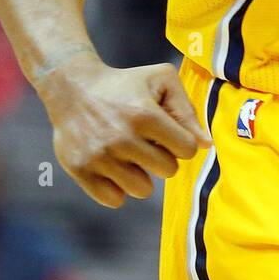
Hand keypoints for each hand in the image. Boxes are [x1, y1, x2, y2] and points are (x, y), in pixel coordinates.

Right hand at [38, 53, 211, 207]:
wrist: (72, 88)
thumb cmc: (126, 84)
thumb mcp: (162, 80)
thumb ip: (187, 111)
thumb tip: (205, 145)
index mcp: (145, 115)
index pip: (186, 149)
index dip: (182, 142)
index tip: (169, 133)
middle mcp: (122, 138)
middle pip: (168, 170)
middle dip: (163, 157)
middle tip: (147, 142)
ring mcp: (99, 156)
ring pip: (142, 190)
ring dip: (142, 175)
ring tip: (131, 155)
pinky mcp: (80, 170)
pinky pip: (114, 200)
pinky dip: (117, 188)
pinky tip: (113, 167)